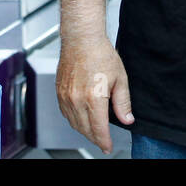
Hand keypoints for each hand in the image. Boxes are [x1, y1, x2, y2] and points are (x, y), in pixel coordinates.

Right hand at [56, 36, 133, 153]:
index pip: (99, 129)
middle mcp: (77, 99)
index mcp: (94, 97)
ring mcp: (65, 95)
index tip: (108, 147)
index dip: (105, 142)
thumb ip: (123, 103)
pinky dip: (73, 120)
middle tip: (103, 141)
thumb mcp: (120, 78)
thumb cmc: (100, 53)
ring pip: (73, 123)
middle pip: (85, 129)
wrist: (81, 38)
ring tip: (93, 131)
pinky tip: (80, 118)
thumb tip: (127, 119)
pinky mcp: (59, 91)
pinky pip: (65, 113)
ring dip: (84, 131)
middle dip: (95, 138)